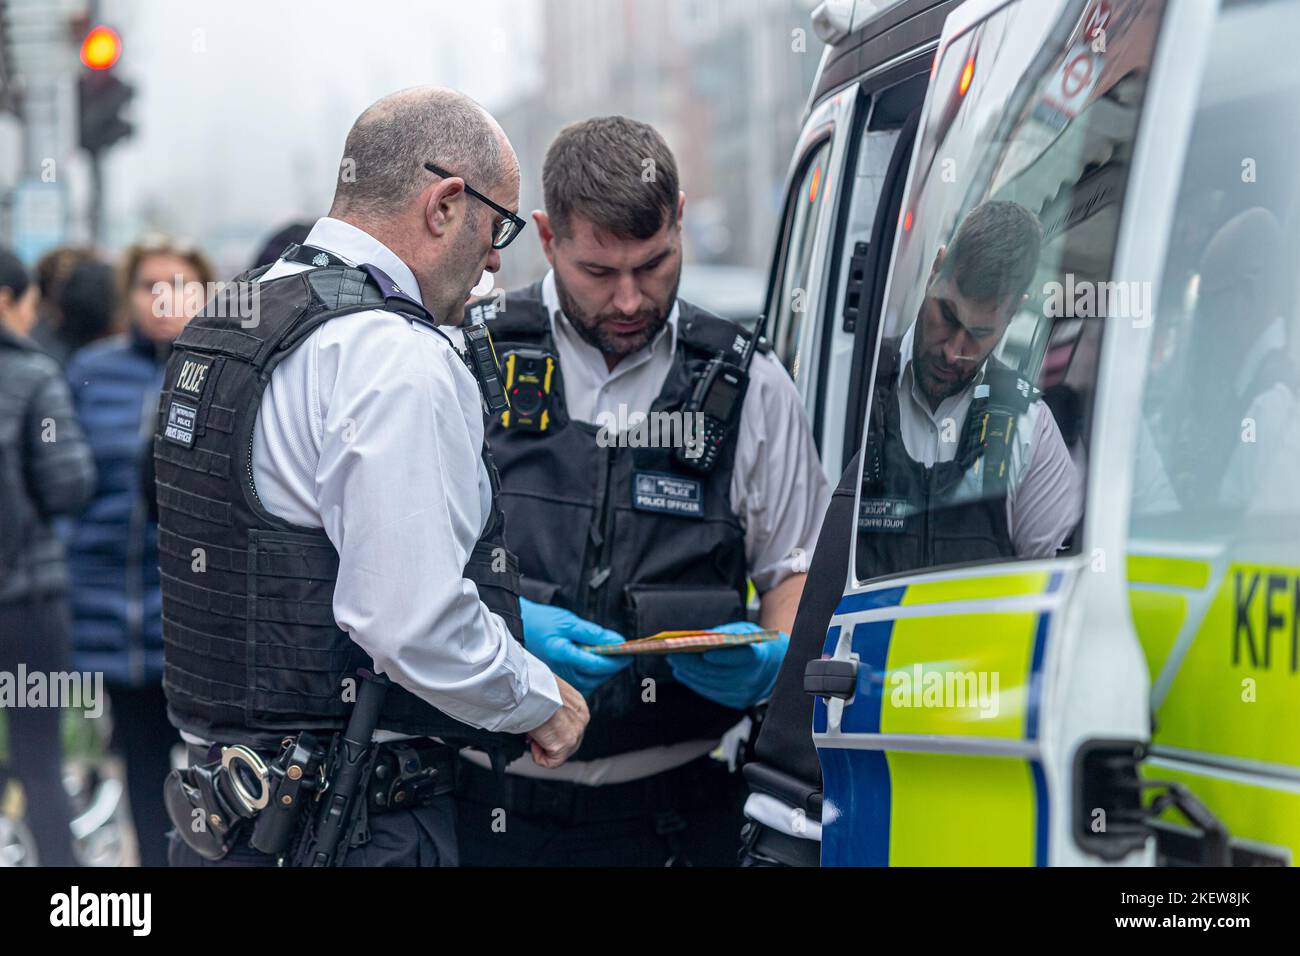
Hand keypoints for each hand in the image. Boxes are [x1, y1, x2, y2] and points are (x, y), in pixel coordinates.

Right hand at [519, 597, 631, 696]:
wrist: (518, 630)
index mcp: (562, 654)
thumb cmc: (540, 623)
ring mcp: (559, 681)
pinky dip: (591, 676)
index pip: (598, 664)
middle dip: (612, 665)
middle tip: (620, 652)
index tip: (628, 651)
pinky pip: (582, 686)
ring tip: (605, 655)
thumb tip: (617, 642)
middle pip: (597, 676)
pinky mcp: (559, 684)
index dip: (616, 658)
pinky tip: (591, 663)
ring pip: (591, 683)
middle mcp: (560, 672)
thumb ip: (594, 634)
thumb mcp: (568, 622)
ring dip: (603, 671)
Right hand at [527, 677, 588, 767]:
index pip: (569, 725)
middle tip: (532, 734)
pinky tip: (532, 744)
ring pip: (561, 752)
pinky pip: (552, 762)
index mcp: (578, 704)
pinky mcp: (565, 744)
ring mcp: (576, 732)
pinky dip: (539, 757)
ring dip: (543, 747)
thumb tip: (539, 719)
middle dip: (548, 740)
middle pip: (568, 741)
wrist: (532, 689)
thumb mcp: (546, 693)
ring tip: (531, 736)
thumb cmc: (533, 687)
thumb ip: (549, 707)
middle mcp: (581, 718)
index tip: (537, 725)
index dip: (551, 729)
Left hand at [666, 621, 789, 709]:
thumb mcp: (744, 632)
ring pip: (713, 685)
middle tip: (674, 654)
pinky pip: (712, 693)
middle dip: (694, 664)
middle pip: (720, 673)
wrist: (774, 667)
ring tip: (674, 662)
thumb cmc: (753, 643)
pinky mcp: (736, 701)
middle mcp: (752, 678)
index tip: (705, 653)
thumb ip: (725, 634)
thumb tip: (698, 638)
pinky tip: (683, 674)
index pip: (742, 658)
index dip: (724, 657)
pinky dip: (695, 683)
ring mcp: (744, 693)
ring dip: (690, 674)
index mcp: (759, 657)